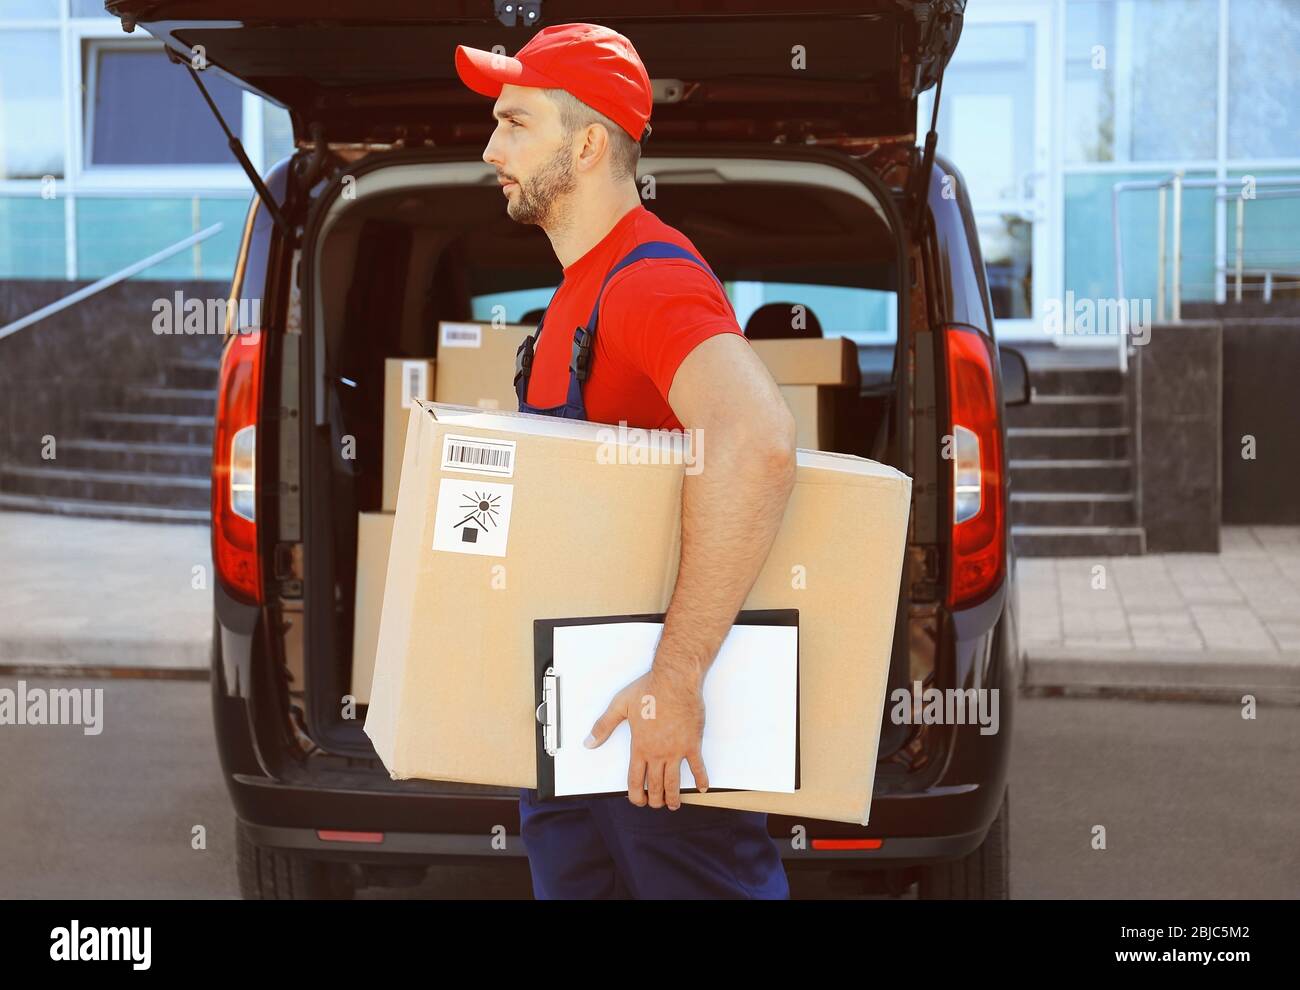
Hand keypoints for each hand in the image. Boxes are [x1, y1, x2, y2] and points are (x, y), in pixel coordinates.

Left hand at [585, 666, 709, 809]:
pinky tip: (702, 788)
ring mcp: (676, 751)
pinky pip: (697, 766)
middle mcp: (657, 753)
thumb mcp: (620, 706)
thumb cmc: (648, 691)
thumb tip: (589, 742)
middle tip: (656, 804)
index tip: (638, 800)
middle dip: (655, 799)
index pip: (635, 780)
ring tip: (674, 804)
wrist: (674, 681)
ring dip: (673, 797)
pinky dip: (701, 779)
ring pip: (674, 782)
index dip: (636, 795)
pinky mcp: (692, 744)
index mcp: (640, 746)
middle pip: (655, 785)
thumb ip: (604, 726)